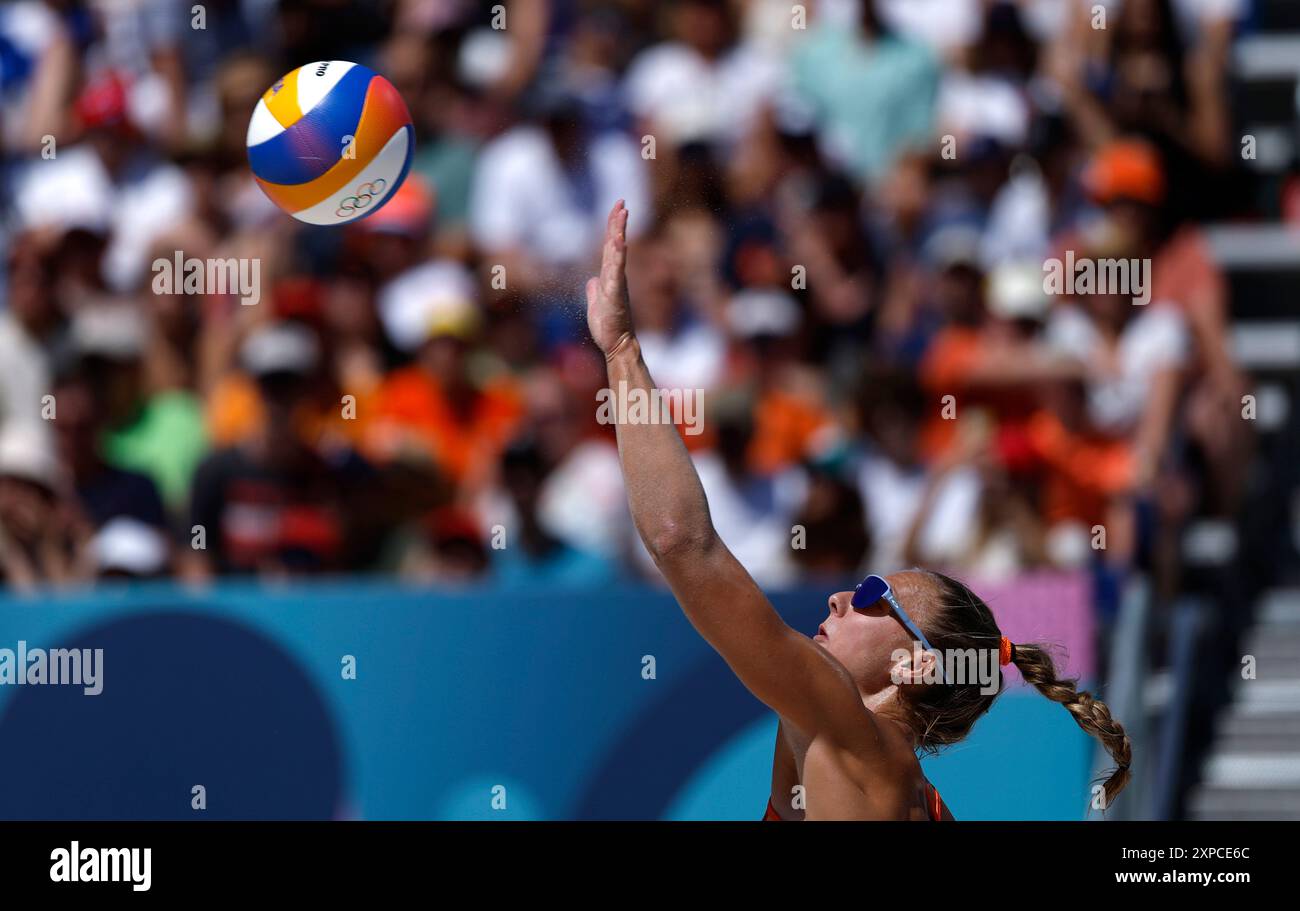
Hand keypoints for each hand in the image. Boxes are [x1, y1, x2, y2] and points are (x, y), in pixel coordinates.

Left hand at [586, 200, 634, 358]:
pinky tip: (619, 242)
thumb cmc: (608, 325)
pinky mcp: (615, 294)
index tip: (618, 207)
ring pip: (617, 253)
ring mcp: (617, 284)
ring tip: (622, 214)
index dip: (613, 226)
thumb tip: (592, 280)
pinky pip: (617, 271)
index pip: (610, 246)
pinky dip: (618, 256)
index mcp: (609, 275)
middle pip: (615, 243)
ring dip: (619, 233)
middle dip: (618, 222)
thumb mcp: (596, 302)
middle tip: (622, 202)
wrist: (616, 344)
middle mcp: (615, 276)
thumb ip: (594, 289)